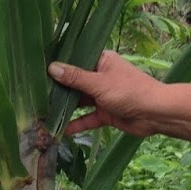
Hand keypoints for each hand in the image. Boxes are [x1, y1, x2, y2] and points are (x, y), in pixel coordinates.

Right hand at [48, 51, 165, 137]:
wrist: (155, 113)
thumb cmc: (129, 90)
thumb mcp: (99, 83)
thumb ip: (75, 78)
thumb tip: (51, 67)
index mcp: (101, 61)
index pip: (76, 59)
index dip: (59, 64)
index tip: (38, 69)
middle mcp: (100, 76)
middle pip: (75, 82)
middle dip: (58, 89)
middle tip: (35, 94)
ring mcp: (103, 95)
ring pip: (79, 101)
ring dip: (65, 108)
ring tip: (42, 113)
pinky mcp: (106, 113)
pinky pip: (88, 118)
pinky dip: (77, 124)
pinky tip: (61, 130)